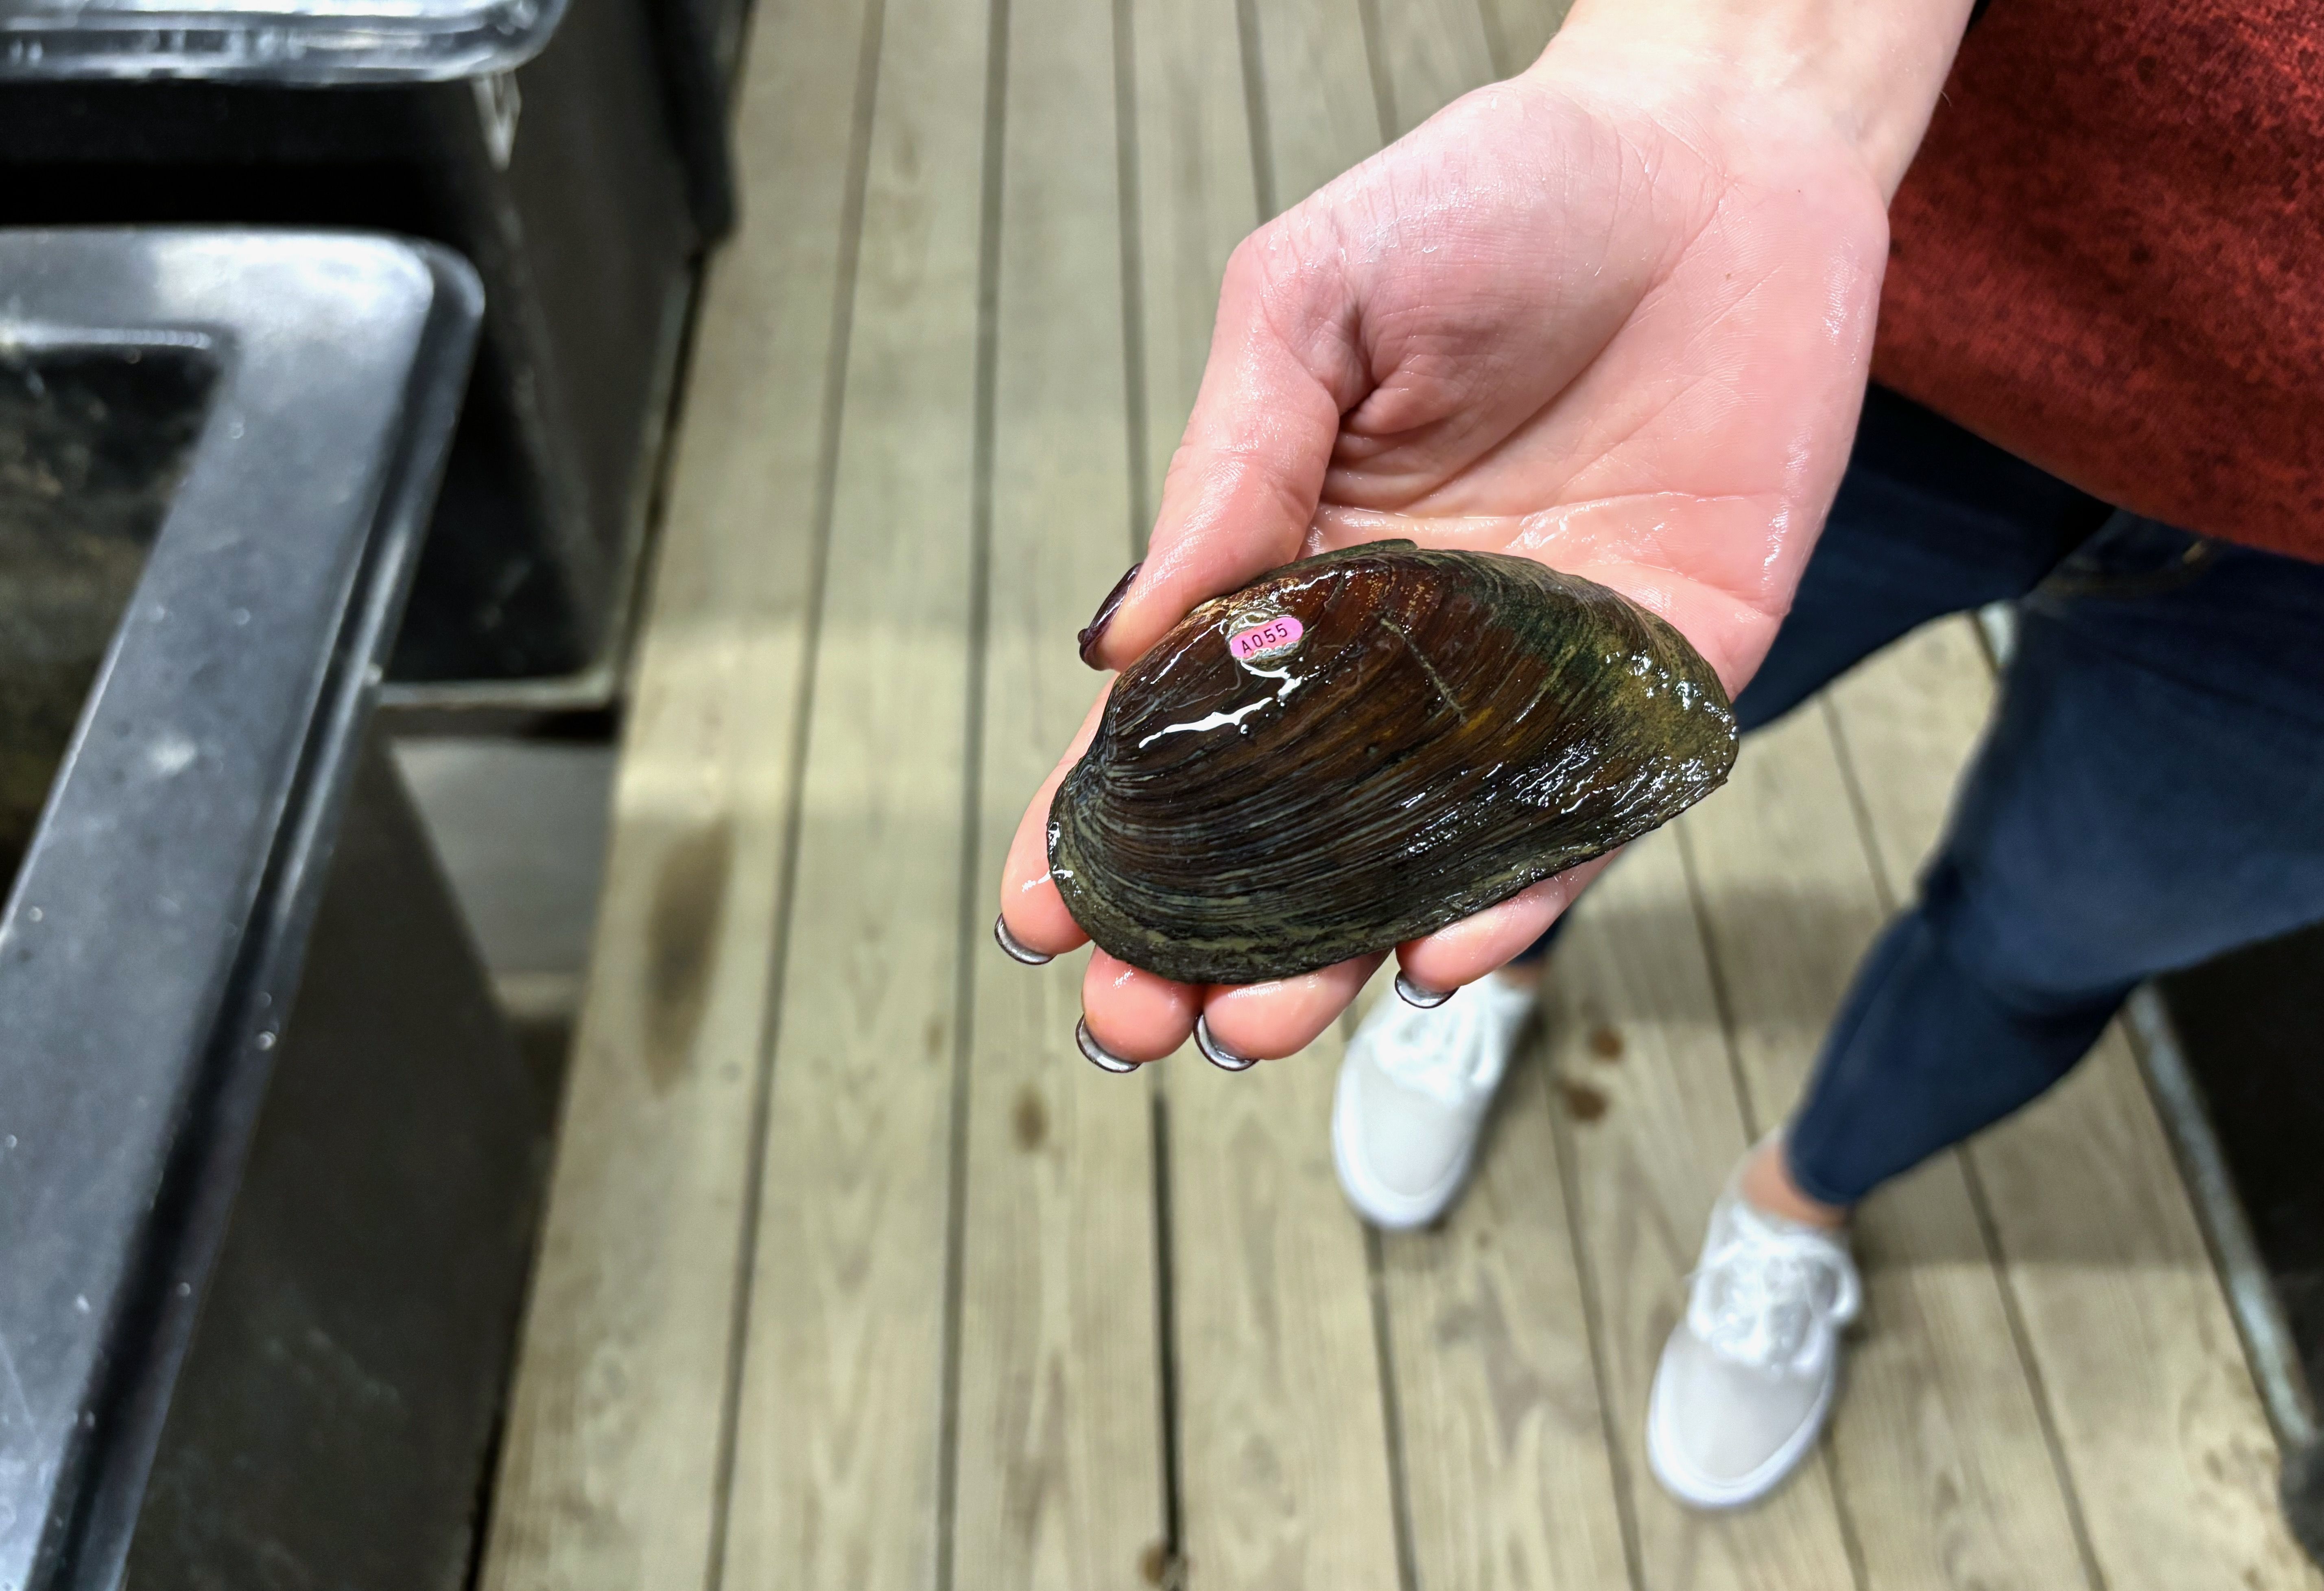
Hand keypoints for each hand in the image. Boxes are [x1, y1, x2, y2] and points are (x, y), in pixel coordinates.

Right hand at [998, 5, 1960, 1062]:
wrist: (1715, 148)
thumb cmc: (1496, 197)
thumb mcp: (1314, 301)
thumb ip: (1231, 464)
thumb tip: (1118, 643)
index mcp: (1300, 559)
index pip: (1181, 722)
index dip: (1105, 822)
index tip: (1042, 911)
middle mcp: (1406, 643)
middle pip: (1289, 823)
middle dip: (1205, 931)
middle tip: (1137, 1018)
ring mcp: (1530, 675)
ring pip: (1420, 853)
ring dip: (1338, 949)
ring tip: (1258, 1023)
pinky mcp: (1661, 676)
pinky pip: (1586, 815)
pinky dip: (1519, 891)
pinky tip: (1438, 952)